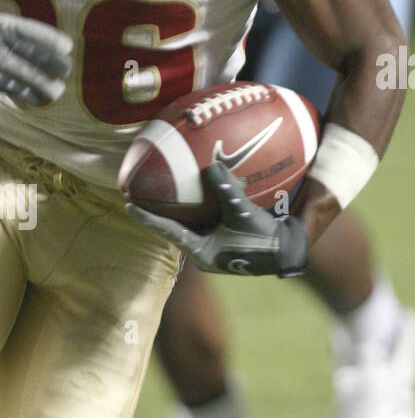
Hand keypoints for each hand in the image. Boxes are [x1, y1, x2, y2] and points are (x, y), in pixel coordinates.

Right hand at [0, 13, 72, 106]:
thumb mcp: (4, 36)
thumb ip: (28, 36)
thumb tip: (65, 48)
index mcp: (2, 24)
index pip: (32, 30)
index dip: (52, 39)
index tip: (69, 48)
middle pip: (29, 51)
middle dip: (52, 62)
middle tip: (68, 70)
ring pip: (22, 72)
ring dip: (43, 83)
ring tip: (58, 90)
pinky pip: (12, 88)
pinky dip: (28, 94)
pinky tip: (40, 99)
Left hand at [124, 158, 308, 277]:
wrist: (288, 253)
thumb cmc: (265, 239)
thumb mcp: (243, 212)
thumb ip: (226, 189)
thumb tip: (211, 165)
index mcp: (202, 252)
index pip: (168, 231)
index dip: (147, 218)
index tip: (128, 206)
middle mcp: (204, 251)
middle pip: (175, 229)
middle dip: (159, 213)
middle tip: (140, 197)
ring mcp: (214, 247)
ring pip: (190, 226)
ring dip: (179, 211)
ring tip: (163, 193)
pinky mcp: (224, 241)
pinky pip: (205, 222)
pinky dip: (199, 209)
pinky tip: (197, 192)